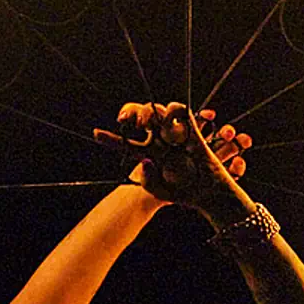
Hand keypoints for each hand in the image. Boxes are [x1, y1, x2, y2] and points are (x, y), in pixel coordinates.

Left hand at [94, 102, 250, 205]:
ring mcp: (174, 134)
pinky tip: (167, 121)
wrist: (206, 192)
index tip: (96, 134)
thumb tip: (146, 160)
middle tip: (126, 119)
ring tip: (145, 122)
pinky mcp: (191, 130)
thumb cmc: (183, 193)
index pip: (125, 143)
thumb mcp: (158, 191)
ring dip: (149, 111)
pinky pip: (181, 111)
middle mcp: (159, 140)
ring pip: (158, 111)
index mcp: (148, 154)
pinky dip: (173, 110)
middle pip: (141, 117)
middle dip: (131, 112)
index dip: (110, 138)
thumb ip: (147, 180)